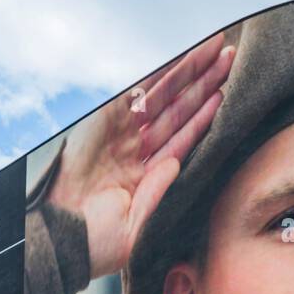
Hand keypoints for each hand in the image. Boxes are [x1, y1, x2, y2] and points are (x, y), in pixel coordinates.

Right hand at [47, 34, 234, 278]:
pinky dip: (159, 73)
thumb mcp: (139, 228)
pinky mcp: (106, 120)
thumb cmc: (96, 243)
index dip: (206, 116)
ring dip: (191, 71)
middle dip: (205, 83)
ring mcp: (122, 132)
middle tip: (231, 57)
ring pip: (164, 95)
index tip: (229, 94)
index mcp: (147, 173)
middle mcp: (137, 148)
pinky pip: (137, 90)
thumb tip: (175, 162)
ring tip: (218, 49)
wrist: (62, 238)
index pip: (184, 137)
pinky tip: (183, 57)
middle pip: (179, 109)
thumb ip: (159, 195)